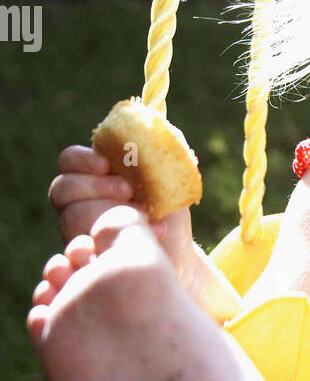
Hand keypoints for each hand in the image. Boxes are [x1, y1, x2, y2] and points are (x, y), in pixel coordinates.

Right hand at [48, 144, 194, 279]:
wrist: (177, 253)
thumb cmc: (170, 212)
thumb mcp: (170, 179)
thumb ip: (160, 151)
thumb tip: (161, 123)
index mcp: (94, 176)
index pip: (68, 160)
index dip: (82, 160)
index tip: (106, 164)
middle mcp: (78, 202)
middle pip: (61, 188)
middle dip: (96, 187)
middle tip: (129, 191)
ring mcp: (78, 230)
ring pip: (68, 218)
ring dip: (104, 214)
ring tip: (142, 218)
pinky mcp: (85, 257)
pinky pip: (78, 250)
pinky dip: (110, 241)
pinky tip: (141, 240)